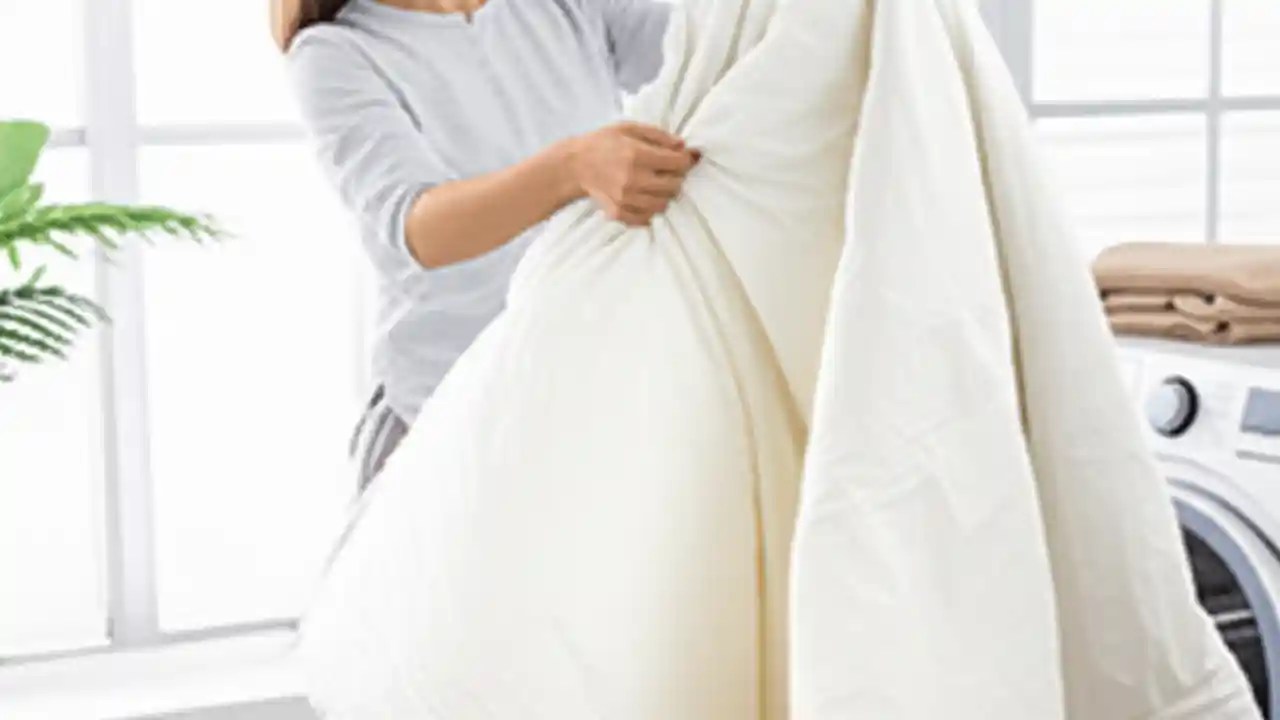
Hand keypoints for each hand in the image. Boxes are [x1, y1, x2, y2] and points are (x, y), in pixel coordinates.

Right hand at [567, 122, 699, 225]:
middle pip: (674, 185)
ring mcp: (626, 199)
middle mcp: (634, 179)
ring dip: (665, 195)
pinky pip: (646, 218)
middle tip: (669, 171)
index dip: (685, 160)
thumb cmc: (603, 143)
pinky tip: (646, 198)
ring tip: (657, 185)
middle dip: (677, 177)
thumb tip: (683, 146)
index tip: (681, 158)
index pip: (678, 163)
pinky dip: (651, 210)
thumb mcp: (629, 129)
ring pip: (663, 204)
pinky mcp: (619, 212)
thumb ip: (658, 135)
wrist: (575, 165)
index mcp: (638, 155)